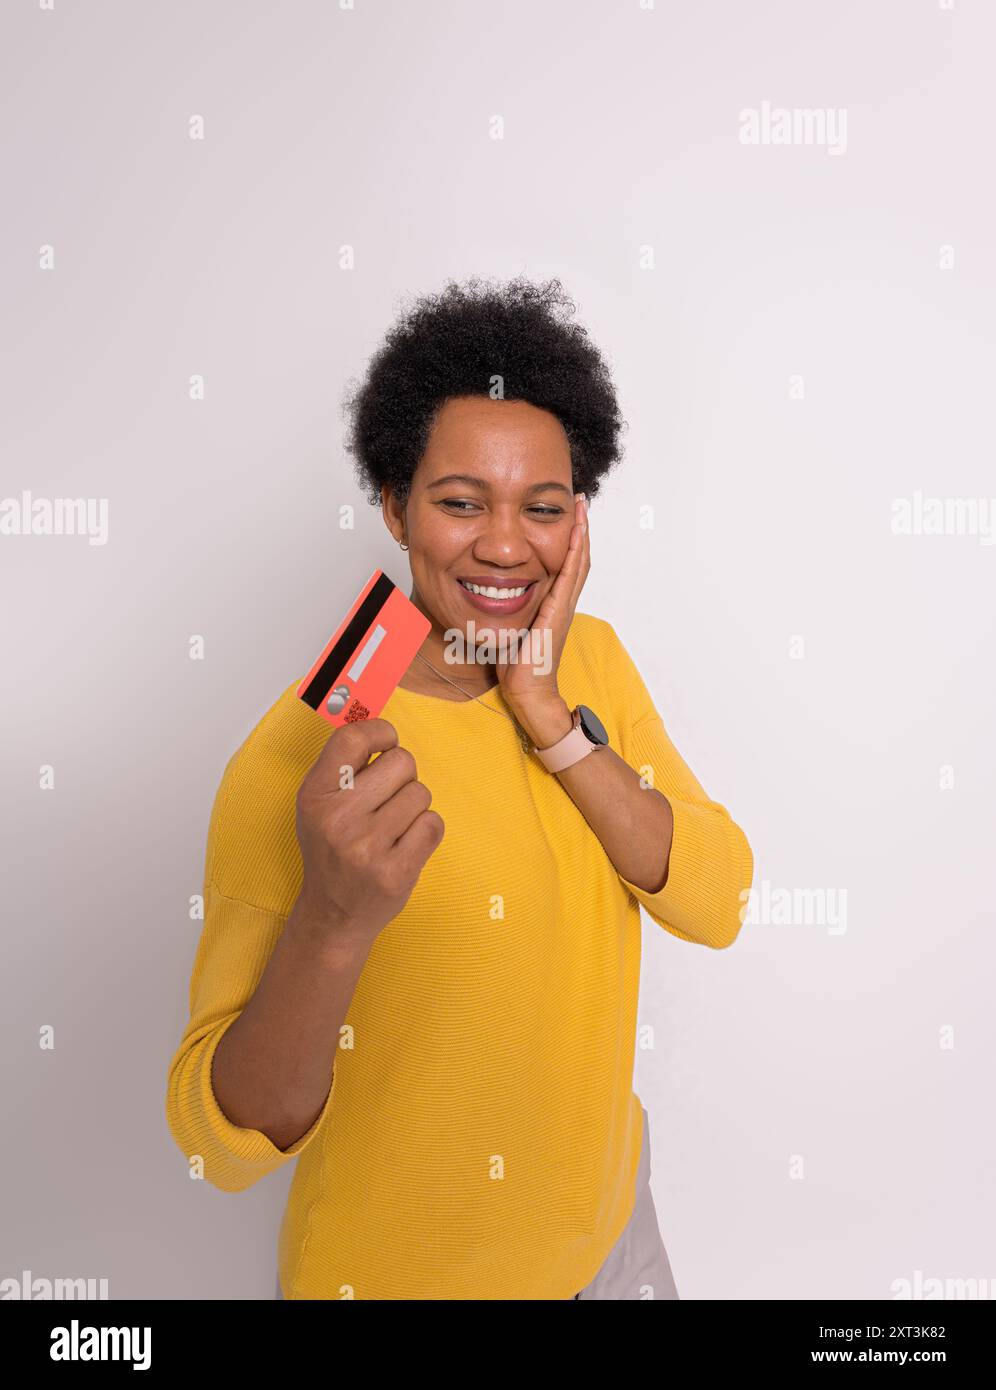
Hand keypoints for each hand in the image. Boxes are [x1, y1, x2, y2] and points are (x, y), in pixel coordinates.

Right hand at [294, 717, 444, 947]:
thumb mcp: (318, 804)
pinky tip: (405, 844)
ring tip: (393, 827)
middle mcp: (338, 818)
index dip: (381, 732)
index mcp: (316, 795)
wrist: (333, 914)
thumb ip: (344, 766)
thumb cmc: (331, 850)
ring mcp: (367, 847)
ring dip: (414, 807)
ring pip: (421, 793)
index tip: (386, 743)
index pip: (354, 737)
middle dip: (403, 776)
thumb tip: (382, 727)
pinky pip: (433, 824)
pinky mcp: (396, 871)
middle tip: (389, 798)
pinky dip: (425, 831)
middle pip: (402, 761)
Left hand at [496, 491, 589, 717]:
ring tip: (580, 506)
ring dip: (580, 531)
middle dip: (578, 527)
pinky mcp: (558, 611)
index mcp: (552, 604)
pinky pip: (569, 574)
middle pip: (577, 556)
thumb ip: (506, 609)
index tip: (566, 514)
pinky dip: (574, 551)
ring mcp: (563, 606)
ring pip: (578, 560)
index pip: (565, 563)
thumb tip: (488, 594)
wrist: (528, 692)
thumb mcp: (510, 627)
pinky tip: (574, 532)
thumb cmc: (517, 666)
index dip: (568, 539)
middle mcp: (562, 602)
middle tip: (579, 500)